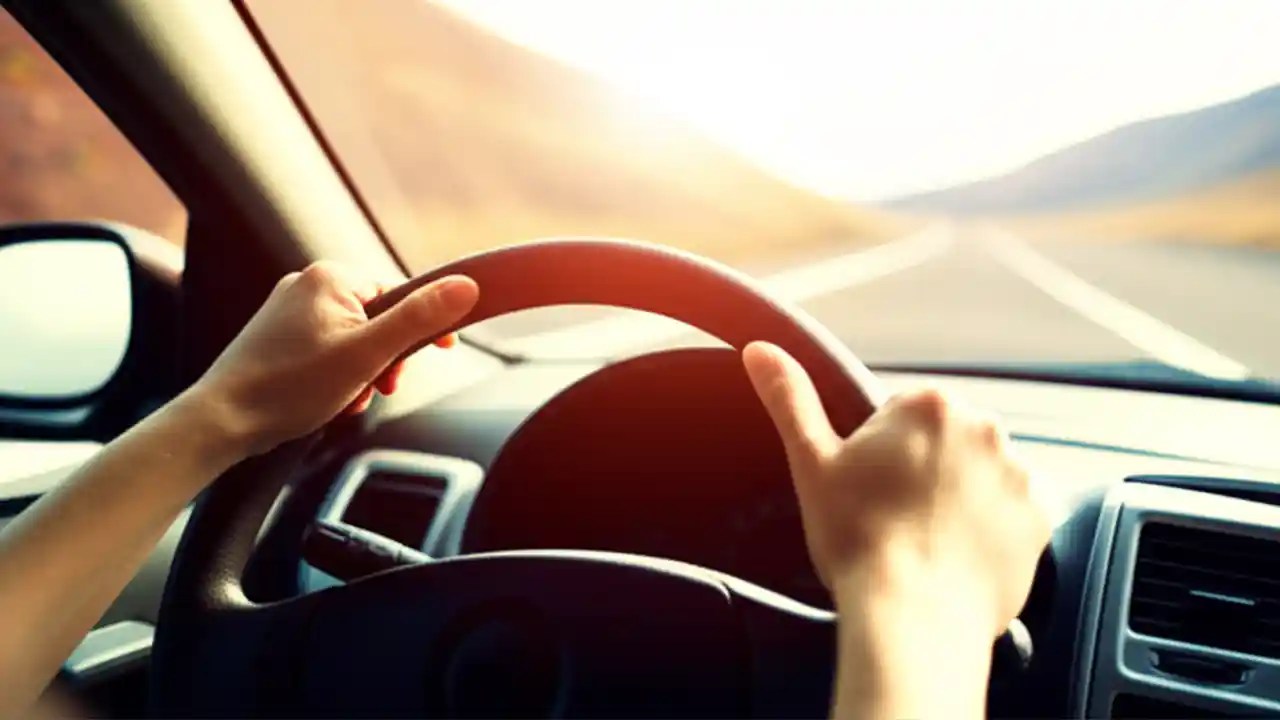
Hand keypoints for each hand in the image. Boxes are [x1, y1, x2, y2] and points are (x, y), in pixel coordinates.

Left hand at [184, 262, 478, 457]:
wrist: (223, 420)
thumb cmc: (290, 386)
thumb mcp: (369, 354)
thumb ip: (419, 319)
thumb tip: (466, 287)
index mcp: (330, 276)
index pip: (400, 292)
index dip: (422, 326)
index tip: (442, 351)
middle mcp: (306, 283)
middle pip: (378, 317)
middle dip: (386, 358)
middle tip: (379, 386)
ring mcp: (289, 310)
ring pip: (354, 338)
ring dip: (363, 371)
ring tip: (348, 398)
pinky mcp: (277, 336)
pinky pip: (328, 349)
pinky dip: (338, 374)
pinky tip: (329, 398)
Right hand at [741, 341, 1049, 638]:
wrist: (912, 616)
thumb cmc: (858, 538)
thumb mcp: (812, 463)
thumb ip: (789, 399)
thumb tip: (760, 351)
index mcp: (929, 404)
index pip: (902, 414)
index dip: (879, 453)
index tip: (869, 489)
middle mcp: (985, 428)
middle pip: (945, 441)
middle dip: (923, 469)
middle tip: (892, 517)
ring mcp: (1019, 474)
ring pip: (979, 476)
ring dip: (959, 497)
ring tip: (924, 542)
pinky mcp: (1039, 519)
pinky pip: (1012, 514)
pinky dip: (991, 530)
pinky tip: (956, 556)